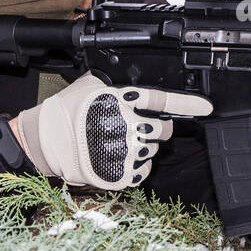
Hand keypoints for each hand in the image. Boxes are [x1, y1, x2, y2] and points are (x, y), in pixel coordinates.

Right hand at [13, 72, 212, 188]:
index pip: (164, 100)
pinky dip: (135, 165)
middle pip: (164, 130)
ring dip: (142, 146)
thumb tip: (126, 76)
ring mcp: (125, 151)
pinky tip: (117, 157)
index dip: (188, 103)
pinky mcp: (121, 174)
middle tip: (134, 127)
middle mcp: (128, 126)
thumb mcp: (89, 84)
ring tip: (117, 142)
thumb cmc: (65, 111)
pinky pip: (143, 170)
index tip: (206, 107)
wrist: (44, 142)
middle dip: (157, 128)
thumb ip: (115, 82)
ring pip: (153, 150)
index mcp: (123, 101)